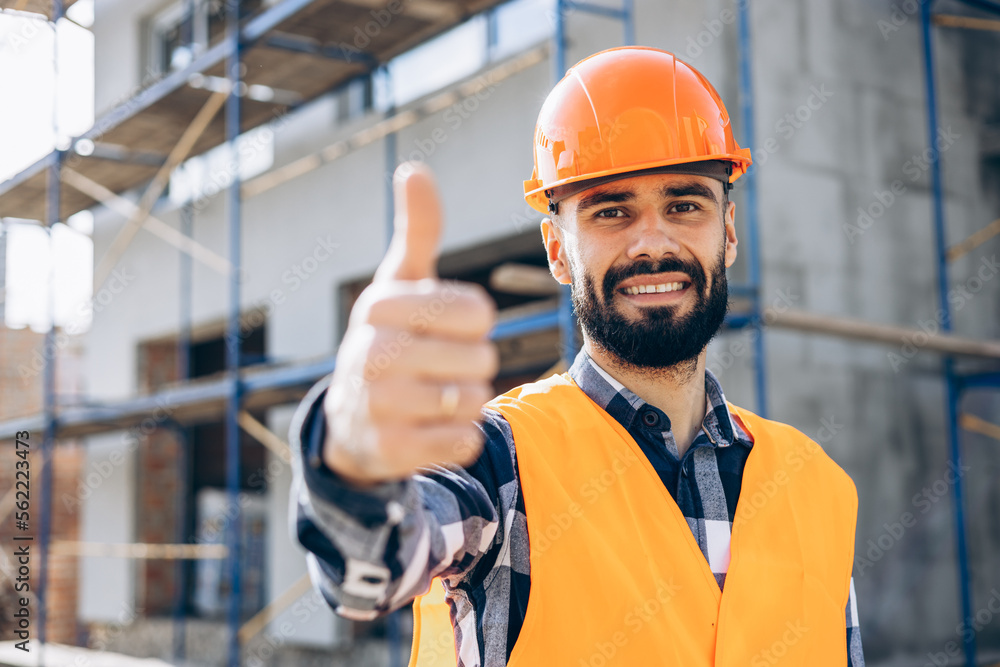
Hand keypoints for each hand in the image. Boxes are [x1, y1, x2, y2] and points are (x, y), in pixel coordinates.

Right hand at [322, 163, 498, 484]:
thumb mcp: (398, 285)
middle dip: (472, 365)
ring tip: (433, 396)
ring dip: (466, 401)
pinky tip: (430, 427)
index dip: (475, 322)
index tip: (446, 327)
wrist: (351, 421)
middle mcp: (369, 352)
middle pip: (480, 357)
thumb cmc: (389, 340)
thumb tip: (415, 170)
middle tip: (440, 367)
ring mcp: (376, 405)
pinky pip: (464, 441)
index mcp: (379, 305)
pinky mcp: (390, 451)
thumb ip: (417, 232)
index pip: (477, 310)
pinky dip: (461, 436)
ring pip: (474, 400)